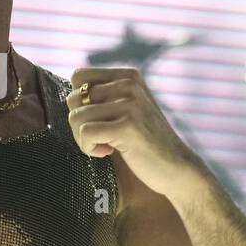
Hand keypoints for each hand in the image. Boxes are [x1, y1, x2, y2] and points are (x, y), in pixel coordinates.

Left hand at [65, 66, 204, 196]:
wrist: (176, 169)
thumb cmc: (144, 143)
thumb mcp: (125, 110)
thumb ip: (102, 97)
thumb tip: (68, 95)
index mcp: (128, 76)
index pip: (78, 77)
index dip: (79, 103)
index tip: (98, 120)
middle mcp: (129, 84)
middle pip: (74, 99)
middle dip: (79, 124)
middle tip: (100, 138)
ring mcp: (130, 104)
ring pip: (76, 117)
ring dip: (83, 139)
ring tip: (105, 146)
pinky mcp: (127, 126)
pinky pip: (85, 133)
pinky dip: (89, 148)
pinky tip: (108, 152)